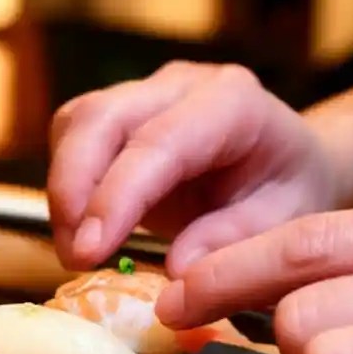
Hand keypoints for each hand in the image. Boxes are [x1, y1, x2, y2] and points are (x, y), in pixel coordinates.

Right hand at [48, 62, 336, 275]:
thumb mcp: (284, 225)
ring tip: (77, 251)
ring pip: (76, 123)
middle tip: (75, 257)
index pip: (157, 142)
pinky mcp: (116, 112)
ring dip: (64, 191)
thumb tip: (176, 268)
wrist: (287, 164)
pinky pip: (72, 137)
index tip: (90, 252)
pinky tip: (82, 229)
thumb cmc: (288, 193)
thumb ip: (233, 241)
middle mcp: (181, 85)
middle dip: (73, 190)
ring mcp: (144, 92)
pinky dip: (66, 186)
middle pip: (100, 119)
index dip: (115, 196)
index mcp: (233, 102)